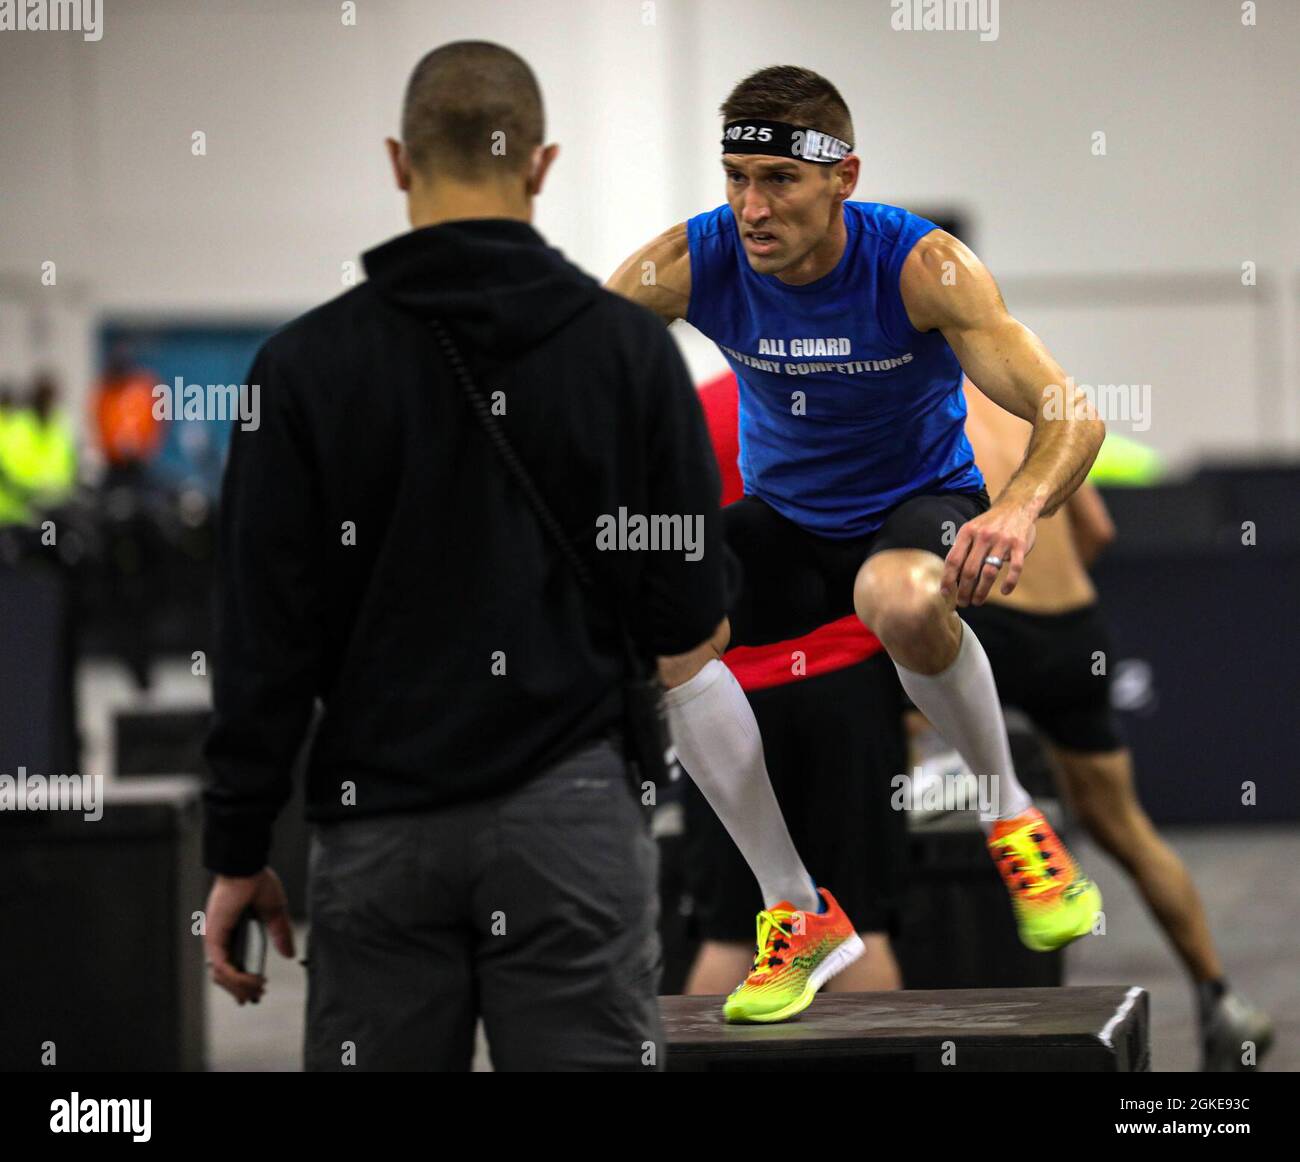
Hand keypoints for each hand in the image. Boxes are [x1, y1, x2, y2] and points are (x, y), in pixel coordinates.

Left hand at [203, 868, 295, 1004]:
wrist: (246, 868)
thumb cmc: (257, 883)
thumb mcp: (274, 913)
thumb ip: (280, 934)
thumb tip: (289, 954)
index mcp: (232, 933)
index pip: (231, 966)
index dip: (241, 983)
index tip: (256, 993)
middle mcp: (220, 939)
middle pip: (225, 976)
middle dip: (242, 990)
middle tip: (259, 995)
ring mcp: (215, 940)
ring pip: (221, 976)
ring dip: (240, 987)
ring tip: (258, 989)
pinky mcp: (215, 938)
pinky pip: (222, 967)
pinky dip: (237, 978)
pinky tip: (253, 980)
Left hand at [942, 502, 1036, 606]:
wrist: (1016, 506)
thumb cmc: (989, 524)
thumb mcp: (971, 529)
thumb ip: (961, 548)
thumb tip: (949, 574)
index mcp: (967, 532)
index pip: (953, 560)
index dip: (947, 579)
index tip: (944, 593)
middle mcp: (984, 536)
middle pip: (970, 570)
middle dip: (964, 590)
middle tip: (962, 602)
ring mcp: (1003, 541)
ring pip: (989, 572)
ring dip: (982, 591)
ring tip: (977, 601)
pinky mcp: (1020, 545)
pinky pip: (1015, 568)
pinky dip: (1009, 582)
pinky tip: (1005, 592)